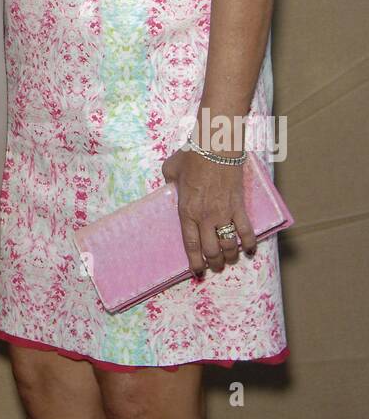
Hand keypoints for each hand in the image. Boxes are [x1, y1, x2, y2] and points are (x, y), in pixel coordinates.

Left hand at [161, 146, 255, 275]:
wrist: (216, 146)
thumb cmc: (192, 155)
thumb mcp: (171, 170)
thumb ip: (169, 183)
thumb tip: (170, 187)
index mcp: (186, 210)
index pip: (190, 244)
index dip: (195, 262)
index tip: (197, 271)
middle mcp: (205, 217)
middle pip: (211, 250)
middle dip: (214, 263)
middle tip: (215, 267)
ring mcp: (224, 213)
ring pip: (229, 245)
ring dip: (230, 256)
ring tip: (230, 259)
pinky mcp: (239, 206)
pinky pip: (247, 231)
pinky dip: (250, 243)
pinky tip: (250, 250)